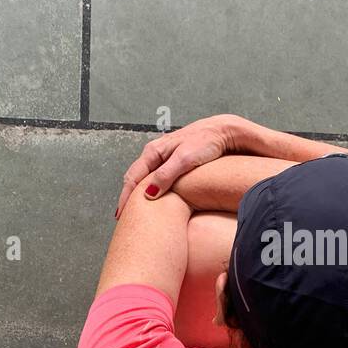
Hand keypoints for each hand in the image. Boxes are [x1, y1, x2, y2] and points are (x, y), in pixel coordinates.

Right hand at [116, 115, 242, 216]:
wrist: (225, 131)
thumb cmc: (207, 142)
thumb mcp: (185, 159)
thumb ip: (166, 175)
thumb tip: (148, 193)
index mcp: (154, 151)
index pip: (132, 177)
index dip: (125, 197)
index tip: (121, 215)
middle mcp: (156, 153)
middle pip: (135, 177)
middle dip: (128, 196)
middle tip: (125, 216)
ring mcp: (165, 156)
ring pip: (146, 177)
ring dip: (139, 192)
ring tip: (136, 209)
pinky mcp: (175, 160)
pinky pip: (156, 176)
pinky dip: (151, 188)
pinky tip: (154, 197)